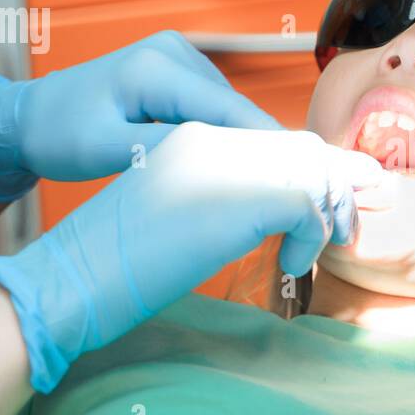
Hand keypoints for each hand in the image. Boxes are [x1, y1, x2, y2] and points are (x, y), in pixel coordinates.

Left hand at [0, 31, 280, 200]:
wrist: (27, 117)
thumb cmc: (57, 135)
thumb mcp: (108, 150)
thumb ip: (170, 151)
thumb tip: (225, 163)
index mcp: (157, 67)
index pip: (229, 109)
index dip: (268, 142)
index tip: (301, 176)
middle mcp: (174, 51)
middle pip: (234, 108)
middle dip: (257, 147)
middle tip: (285, 192)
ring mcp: (177, 56)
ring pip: (227, 109)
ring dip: (241, 144)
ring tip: (260, 184)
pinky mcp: (176, 69)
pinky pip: (213, 107)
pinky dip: (222, 134)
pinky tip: (228, 165)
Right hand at [0, 123, 392, 392]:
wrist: (70, 278)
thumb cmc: (117, 262)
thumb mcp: (177, 215)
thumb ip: (222, 199)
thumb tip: (277, 215)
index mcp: (191, 137)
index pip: (272, 138)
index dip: (314, 168)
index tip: (337, 201)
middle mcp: (209, 138)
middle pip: (299, 146)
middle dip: (335, 184)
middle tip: (344, 226)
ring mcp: (223, 162)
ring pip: (311, 169)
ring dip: (329, 211)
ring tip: (324, 247)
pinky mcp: (239, 196)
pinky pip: (308, 203)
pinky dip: (312, 235)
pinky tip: (292, 263)